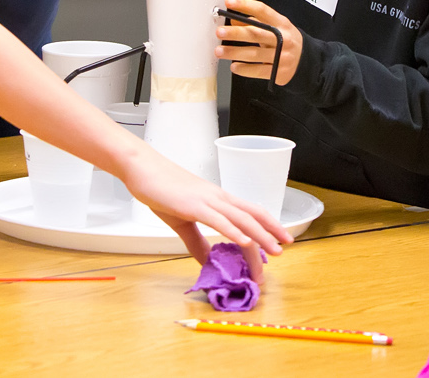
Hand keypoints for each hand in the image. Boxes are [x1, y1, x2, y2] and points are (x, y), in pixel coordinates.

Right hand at [117, 146, 290, 264]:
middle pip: (253, 215)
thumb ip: (195, 242)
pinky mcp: (193, 205)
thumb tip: (207, 261)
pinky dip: (234, 231)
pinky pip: (219, 220)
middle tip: (286, 247)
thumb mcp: (181, 220)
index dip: (266, 227)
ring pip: (242, 219)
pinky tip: (246, 242)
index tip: (277, 243)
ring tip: (274, 251)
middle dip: (272, 232)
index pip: (249, 213)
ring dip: (261, 237)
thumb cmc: (161, 189)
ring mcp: (207, 200)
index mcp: (218, 200)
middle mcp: (218, 198)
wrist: (142, 168)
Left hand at [216, 0, 301, 84]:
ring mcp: (282, 56)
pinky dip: (244, 69)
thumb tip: (233, 21)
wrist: (309, 62)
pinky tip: (234, 66)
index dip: (245, 5)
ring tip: (219, 51)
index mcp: (282, 23)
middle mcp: (283, 39)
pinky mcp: (279, 73)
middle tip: (220, 31)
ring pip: (254, 54)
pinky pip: (258, 71)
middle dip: (236, 33)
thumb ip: (255, 23)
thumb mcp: (276, 28)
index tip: (229, 2)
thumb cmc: (288, 41)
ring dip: (234, 52)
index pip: (262, 11)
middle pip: (256, 34)